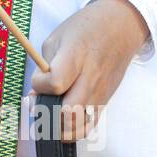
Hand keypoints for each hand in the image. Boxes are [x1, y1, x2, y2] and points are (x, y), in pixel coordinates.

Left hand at [28, 0, 149, 141]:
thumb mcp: (56, 38)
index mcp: (76, 57)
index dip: (40, 85)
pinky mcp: (106, 102)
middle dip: (47, 113)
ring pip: (78, 126)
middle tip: (40, 103)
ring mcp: (101, 92)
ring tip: (49, 113)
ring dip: (58, 126)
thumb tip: (35, 96)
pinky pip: (88, 127)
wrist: (121, 26)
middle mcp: (91, 78)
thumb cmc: (84, 30)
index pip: (55, 83)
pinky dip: (72, 129)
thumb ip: (44, 67)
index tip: (39, 79)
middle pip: (68, 112)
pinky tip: (62, 120)